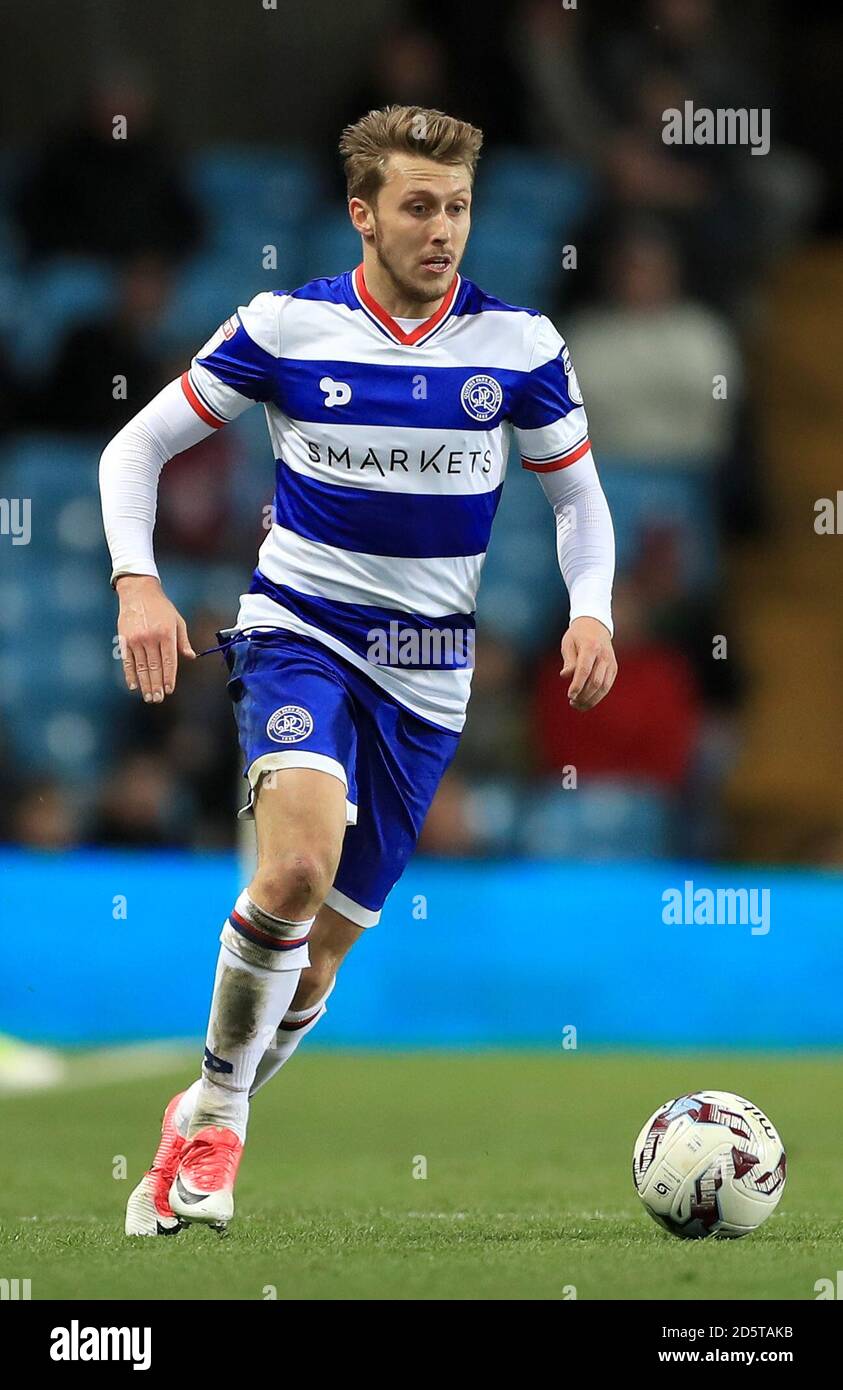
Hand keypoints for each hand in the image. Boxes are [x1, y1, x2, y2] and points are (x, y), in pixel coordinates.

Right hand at [116, 575, 195, 701]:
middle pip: (154, 667)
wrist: (138, 591)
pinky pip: (127, 661)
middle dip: (156, 685)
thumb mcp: (177, 620)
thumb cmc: (161, 607)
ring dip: (145, 684)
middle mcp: (151, 638)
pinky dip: (129, 675)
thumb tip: (191, 657)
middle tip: (158, 699)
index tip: (170, 690)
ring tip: (148, 697)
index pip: (169, 661)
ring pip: (141, 667)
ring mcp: (136, 639)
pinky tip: (133, 686)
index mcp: (166, 634)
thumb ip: (183, 640)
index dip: (169, 677)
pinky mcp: (124, 640)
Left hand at [560, 616, 616, 711]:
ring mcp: (611, 662)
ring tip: (578, 705)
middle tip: (572, 703)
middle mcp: (604, 655)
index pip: (584, 669)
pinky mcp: (614, 668)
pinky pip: (607, 686)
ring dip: (591, 699)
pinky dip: (598, 696)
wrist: (596, 625)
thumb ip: (569, 660)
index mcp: (591, 646)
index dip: (577, 685)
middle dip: (584, 695)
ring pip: (604, 687)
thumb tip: (565, 676)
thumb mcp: (568, 644)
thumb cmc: (578, 636)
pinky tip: (587, 700)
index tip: (570, 695)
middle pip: (595, 681)